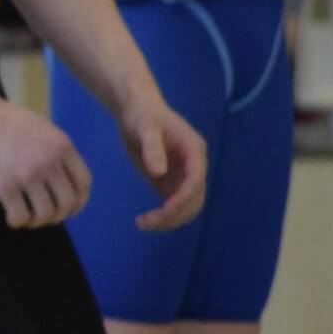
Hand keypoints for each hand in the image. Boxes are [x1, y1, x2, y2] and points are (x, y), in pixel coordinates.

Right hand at [0, 98, 91, 229]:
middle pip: (68, 202)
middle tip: (49, 216)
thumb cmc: (5, 120)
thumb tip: (64, 179)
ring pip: (46, 213)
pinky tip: (13, 217)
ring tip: (30, 218)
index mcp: (61, 145)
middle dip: (60, 214)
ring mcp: (27, 175)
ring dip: (40, 221)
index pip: (84, 183)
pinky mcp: (5, 187)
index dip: (80, 200)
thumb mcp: (42, 127)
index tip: (72, 207)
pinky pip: (20, 216)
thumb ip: (57, 150)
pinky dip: (18, 221)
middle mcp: (48, 162)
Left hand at [120, 92, 206, 231]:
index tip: (164, 211)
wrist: (137, 110)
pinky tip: (146, 220)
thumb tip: (159, 172)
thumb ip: (152, 147)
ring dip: (170, 219)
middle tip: (146, 222)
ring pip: (187, 206)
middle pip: (194, 199)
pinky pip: (174, 204)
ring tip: (143, 224)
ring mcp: (184, 176)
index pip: (195, 181)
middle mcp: (194, 166)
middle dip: (174, 214)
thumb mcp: (144, 127)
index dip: (182, 199)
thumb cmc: (142, 114)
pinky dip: (164, 216)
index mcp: (194, 151)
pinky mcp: (172, 182)